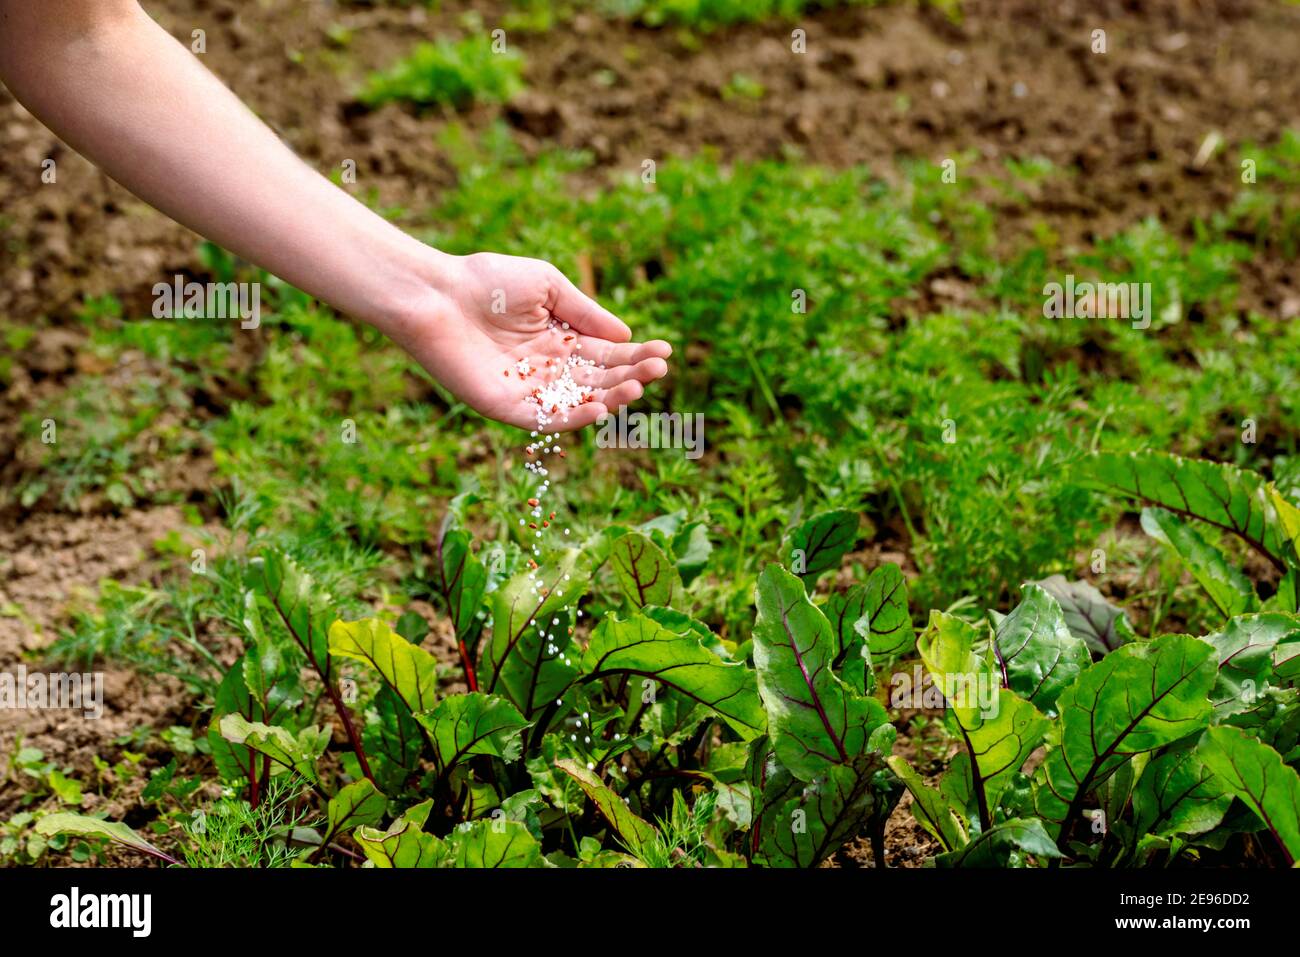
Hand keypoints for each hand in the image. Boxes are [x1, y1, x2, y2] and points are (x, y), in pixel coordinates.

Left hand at [396, 252, 671, 431]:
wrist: (437, 296)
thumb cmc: (488, 281)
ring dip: (611, 398)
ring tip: (636, 388)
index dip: (635, 355)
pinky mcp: (506, 407)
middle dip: (630, 376)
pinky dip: (574, 417)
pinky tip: (599, 407)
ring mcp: (528, 390)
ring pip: (579, 402)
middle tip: (658, 370)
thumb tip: (626, 336)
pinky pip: (546, 419)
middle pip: (598, 380)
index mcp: (559, 339)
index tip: (664, 352)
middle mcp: (547, 368)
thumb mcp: (547, 286)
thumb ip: (585, 312)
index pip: (606, 354)